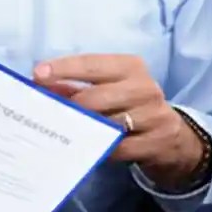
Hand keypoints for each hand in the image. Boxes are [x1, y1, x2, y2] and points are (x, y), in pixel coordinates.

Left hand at [34, 54, 205, 189]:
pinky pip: (118, 148)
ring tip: (64, 130)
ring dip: (83, 128)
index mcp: (130, 66)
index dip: (63, 69)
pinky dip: (100, 148)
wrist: (173, 137)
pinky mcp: (157, 142)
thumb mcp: (110, 87)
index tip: (38, 74)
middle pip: (95, 97)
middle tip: (47, 112)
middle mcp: (145, 87)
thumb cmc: (130, 104)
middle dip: (69, 106)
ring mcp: (154, 115)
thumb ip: (76, 85)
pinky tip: (88, 147)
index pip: (91, 64)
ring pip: (107, 123)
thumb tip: (41, 84)